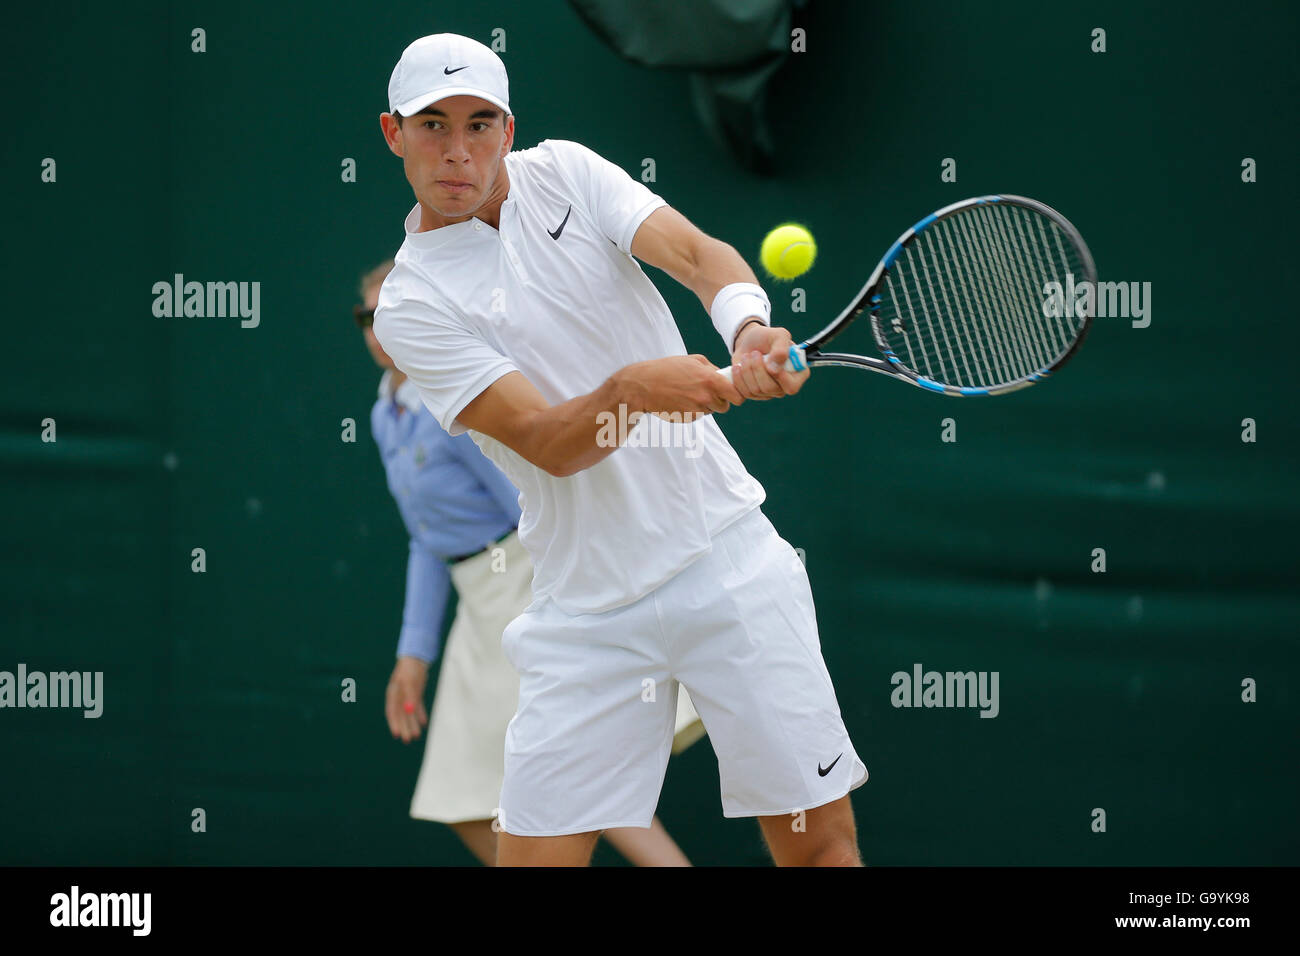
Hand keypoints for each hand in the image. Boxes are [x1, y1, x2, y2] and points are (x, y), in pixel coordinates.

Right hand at [385, 656, 428, 742]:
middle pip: (401, 715)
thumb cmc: (410, 669)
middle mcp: (399, 696)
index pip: (392, 711)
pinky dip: (420, 715)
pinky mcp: (415, 694)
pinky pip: (418, 707)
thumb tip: (409, 711)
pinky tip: (423, 723)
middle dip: (404, 727)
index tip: (396, 734)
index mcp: (393, 693)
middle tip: (408, 740)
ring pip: (410, 713)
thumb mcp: (410, 682)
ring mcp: (407, 695)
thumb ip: (410, 696)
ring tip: (416, 735)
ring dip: (412, 724)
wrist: (417, 658)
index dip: (394, 723)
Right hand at [616, 354, 744, 418]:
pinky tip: (679, 401)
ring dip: (704, 406)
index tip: (732, 394)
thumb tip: (724, 376)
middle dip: (718, 401)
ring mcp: (696, 409)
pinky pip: (696, 416)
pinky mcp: (687, 418)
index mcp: (710, 379)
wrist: (642, 386)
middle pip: (724, 407)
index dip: (736, 395)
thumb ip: (711, 368)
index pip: (737, 395)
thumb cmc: (666, 369)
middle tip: (704, 392)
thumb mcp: (692, 360)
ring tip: (688, 394)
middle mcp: (706, 396)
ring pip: (710, 411)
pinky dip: (691, 411)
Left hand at [729, 323, 810, 399]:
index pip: (792, 387)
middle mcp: (784, 386)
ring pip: (755, 391)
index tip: (768, 362)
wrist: (750, 342)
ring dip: (746, 371)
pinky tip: (737, 367)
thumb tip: (774, 369)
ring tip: (746, 357)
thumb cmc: (767, 337)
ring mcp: (769, 393)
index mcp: (797, 374)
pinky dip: (737, 379)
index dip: (780, 378)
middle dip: (757, 369)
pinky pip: (743, 394)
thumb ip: (781, 348)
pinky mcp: (753, 395)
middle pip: (769, 388)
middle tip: (754, 353)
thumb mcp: (778, 335)